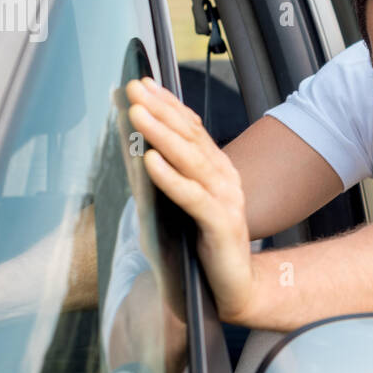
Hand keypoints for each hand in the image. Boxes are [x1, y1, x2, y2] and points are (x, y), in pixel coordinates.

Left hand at [125, 78, 255, 320]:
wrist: (237, 289)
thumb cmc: (206, 249)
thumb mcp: (186, 206)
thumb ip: (171, 179)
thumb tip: (139, 150)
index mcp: (218, 171)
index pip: (192, 128)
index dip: (168, 104)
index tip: (143, 83)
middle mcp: (225, 180)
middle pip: (190, 137)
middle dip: (161, 110)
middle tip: (135, 88)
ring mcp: (226, 201)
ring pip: (191, 160)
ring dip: (162, 135)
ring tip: (138, 114)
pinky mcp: (221, 226)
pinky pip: (192, 198)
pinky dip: (170, 178)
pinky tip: (151, 162)